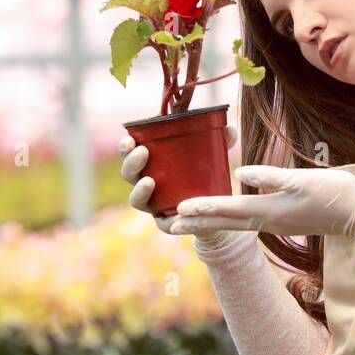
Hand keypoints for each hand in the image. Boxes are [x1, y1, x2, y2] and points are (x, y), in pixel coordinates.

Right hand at [118, 126, 238, 242]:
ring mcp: (155, 206)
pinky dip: (165, 219)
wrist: (218, 212)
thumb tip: (229, 129)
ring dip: (139, 190)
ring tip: (149, 181)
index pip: (131, 155)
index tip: (130, 138)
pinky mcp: (168, 225)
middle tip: (142, 151)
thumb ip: (220, 142)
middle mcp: (147, 186)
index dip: (125, 148)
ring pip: (136, 200)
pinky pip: (162, 224)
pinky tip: (171, 214)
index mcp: (152, 165)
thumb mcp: (213, 157)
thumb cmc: (208, 176)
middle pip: (129, 175)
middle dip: (131, 163)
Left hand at [170, 165, 354, 241]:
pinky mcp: (286, 222)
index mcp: (271, 210)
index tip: (178, 208)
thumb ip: (271, 176)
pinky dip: (231, 220)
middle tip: (169, 225)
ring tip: (189, 223)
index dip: (203, 208)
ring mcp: (278, 224)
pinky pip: (250, 222)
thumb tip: (239, 173)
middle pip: (226, 223)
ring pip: (237, 224)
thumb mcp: (303, 179)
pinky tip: (230, 214)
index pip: (229, 209)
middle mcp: (269, 221)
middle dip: (198, 223)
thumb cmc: (336, 194)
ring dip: (212, 223)